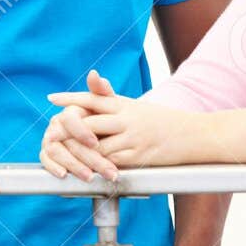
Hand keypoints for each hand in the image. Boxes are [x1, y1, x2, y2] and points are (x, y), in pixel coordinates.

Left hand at [47, 69, 202, 167]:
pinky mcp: (139, 156)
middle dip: (68, 129)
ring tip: (66, 154)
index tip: (52, 99)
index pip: (92, 98)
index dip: (71, 98)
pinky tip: (89, 167)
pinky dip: (98, 165)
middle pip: (88, 122)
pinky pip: (112, 162)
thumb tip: (92, 77)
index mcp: (123, 104)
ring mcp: (132, 137)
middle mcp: (126, 118)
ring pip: (97, 146)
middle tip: (52, 134)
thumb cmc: (159, 120)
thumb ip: (110, 97)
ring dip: (81, 152)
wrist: (193, 135)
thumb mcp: (134, 106)